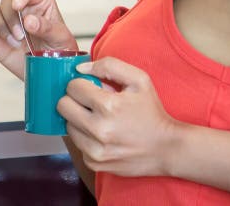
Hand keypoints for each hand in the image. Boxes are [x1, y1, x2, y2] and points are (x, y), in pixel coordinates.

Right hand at [0, 0, 77, 79]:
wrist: (49, 71)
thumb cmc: (59, 50)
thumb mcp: (60, 38)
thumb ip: (46, 28)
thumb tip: (29, 20)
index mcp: (39, 3)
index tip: (18, 6)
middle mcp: (20, 10)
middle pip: (6, 2)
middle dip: (11, 19)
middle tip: (21, 36)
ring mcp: (5, 22)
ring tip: (12, 41)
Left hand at [57, 57, 179, 176]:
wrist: (167, 148)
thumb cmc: (152, 112)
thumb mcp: (139, 79)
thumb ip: (109, 66)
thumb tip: (80, 69)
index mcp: (108, 106)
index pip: (72, 87)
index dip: (82, 84)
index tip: (92, 88)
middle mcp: (98, 130)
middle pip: (63, 106)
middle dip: (74, 100)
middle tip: (90, 102)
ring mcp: (95, 150)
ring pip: (67, 125)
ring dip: (79, 119)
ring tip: (99, 119)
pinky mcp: (94, 163)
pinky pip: (77, 144)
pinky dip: (85, 137)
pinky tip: (102, 135)